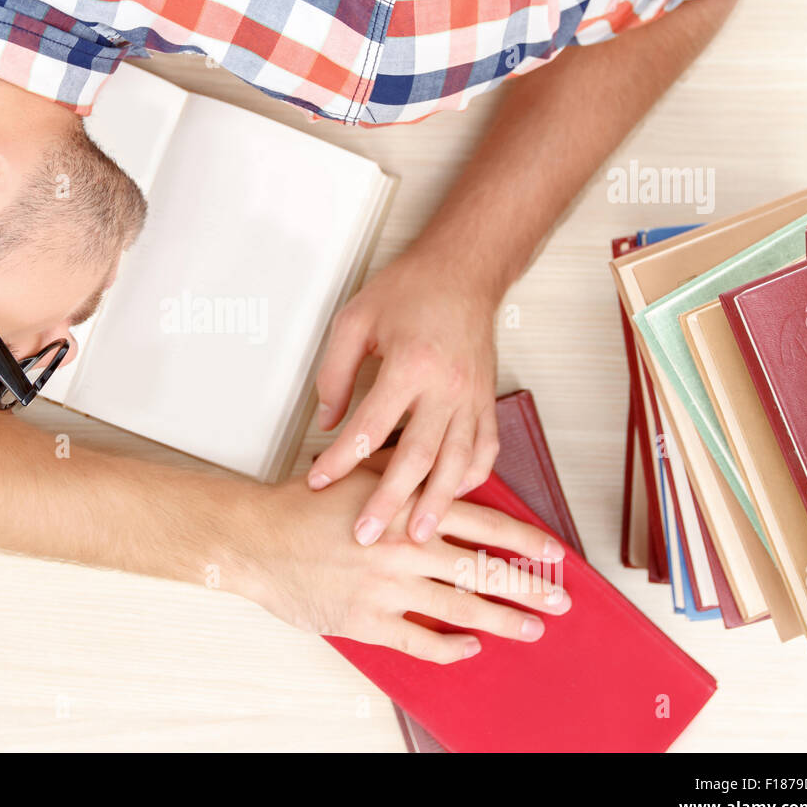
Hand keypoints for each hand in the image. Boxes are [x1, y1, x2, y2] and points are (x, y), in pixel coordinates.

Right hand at [242, 469, 568, 662]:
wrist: (256, 539)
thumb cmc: (302, 504)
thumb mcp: (359, 470)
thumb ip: (402, 466)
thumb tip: (438, 457)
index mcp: (408, 507)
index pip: (482, 523)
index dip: (522, 539)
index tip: (553, 552)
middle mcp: (406, 548)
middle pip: (483, 569)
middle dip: (529, 586)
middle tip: (561, 599)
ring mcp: (388, 588)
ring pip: (461, 608)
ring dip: (503, 620)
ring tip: (532, 628)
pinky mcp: (368, 620)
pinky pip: (420, 642)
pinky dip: (450, 648)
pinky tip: (471, 649)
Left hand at [309, 244, 500, 546]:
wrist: (465, 270)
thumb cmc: (410, 289)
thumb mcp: (355, 320)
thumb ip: (336, 373)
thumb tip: (328, 422)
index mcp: (410, 366)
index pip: (369, 427)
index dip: (339, 460)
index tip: (318, 482)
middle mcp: (447, 388)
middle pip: (417, 458)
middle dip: (390, 502)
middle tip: (368, 536)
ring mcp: (473, 397)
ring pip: (457, 463)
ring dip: (438, 503)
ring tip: (419, 535)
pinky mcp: (488, 400)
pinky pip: (485, 449)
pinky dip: (472, 478)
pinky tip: (454, 495)